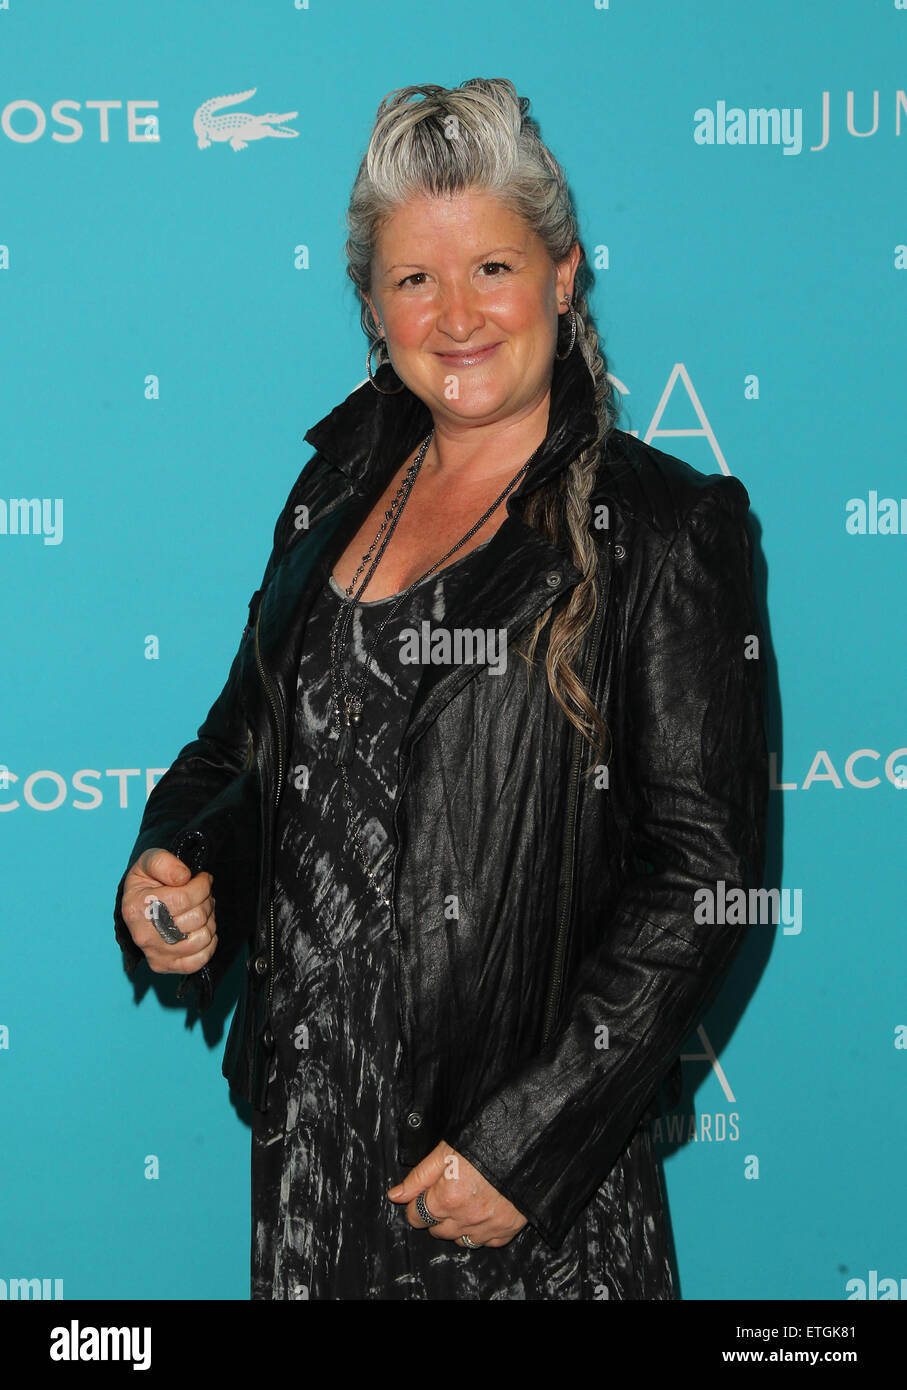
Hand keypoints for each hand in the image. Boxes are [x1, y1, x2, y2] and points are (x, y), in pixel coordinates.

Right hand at [120, 848, 217, 975]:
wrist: (138, 906)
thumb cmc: (147, 882)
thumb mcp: (149, 862)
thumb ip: (164, 862)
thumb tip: (183, 877)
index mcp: (137, 907)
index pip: (185, 898)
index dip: (202, 885)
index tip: (203, 879)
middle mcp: (143, 935)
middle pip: (196, 918)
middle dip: (207, 901)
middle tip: (203, 895)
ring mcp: (154, 954)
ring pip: (201, 938)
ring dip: (209, 921)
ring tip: (202, 911)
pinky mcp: (164, 966)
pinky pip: (198, 961)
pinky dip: (208, 945)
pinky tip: (202, 930)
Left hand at [387, 1139, 526, 1247]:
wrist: (527, 1144)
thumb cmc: (484, 1139)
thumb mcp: (446, 1151)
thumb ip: (419, 1177)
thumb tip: (394, 1196)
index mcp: (447, 1198)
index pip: (416, 1216)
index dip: (417, 1203)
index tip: (425, 1193)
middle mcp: (466, 1218)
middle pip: (437, 1231)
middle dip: (436, 1214)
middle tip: (447, 1192)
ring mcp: (488, 1227)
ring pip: (460, 1241)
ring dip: (457, 1225)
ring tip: (465, 1200)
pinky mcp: (507, 1229)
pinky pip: (486, 1242)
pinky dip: (481, 1231)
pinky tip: (483, 1211)